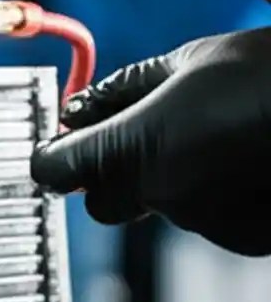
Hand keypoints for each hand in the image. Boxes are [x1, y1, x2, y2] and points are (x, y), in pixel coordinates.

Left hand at [31, 28, 270, 255]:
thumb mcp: (192, 61)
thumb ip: (125, 89)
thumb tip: (84, 106)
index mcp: (136, 148)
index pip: (53, 171)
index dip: (52, 155)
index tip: (58, 142)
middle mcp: (165, 195)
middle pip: (101, 201)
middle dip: (111, 171)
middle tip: (141, 130)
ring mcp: (209, 223)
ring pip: (161, 205)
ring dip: (172, 176)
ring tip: (220, 131)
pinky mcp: (248, 240)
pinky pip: (210, 216)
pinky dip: (216, 192)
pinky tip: (249, 157)